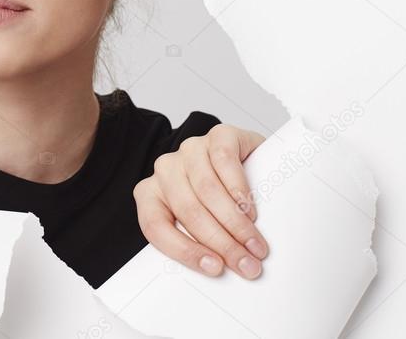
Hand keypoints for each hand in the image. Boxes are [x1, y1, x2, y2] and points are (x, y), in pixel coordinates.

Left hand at [133, 124, 267, 278]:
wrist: (249, 160)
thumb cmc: (221, 199)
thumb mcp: (202, 222)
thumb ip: (196, 241)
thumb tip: (217, 271)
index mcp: (150, 193)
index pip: (155, 226)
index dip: (185, 251)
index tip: (215, 268)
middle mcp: (166, 169)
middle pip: (188, 211)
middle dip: (221, 243)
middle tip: (247, 264)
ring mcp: (190, 149)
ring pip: (207, 190)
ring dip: (235, 223)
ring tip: (255, 244)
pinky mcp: (218, 135)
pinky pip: (224, 161)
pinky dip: (238, 189)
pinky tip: (250, 209)